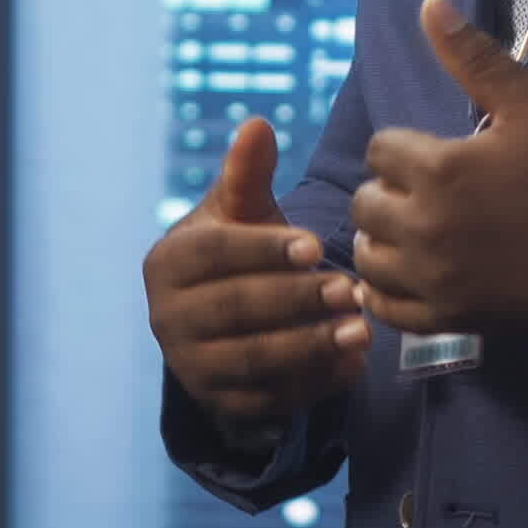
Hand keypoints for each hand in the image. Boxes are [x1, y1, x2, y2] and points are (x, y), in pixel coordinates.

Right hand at [145, 115, 370, 436]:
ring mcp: (191, 366)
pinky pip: (269, 399)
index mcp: (166, 263)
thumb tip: (258, 123)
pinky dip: (313, 385)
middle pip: (234, 308)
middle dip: (296, 299)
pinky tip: (352, 365)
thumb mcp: (239, 212)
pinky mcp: (221, 403)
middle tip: (350, 289)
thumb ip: (248, 173)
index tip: (314, 244)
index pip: (213, 254)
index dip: (264, 249)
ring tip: (361, 329)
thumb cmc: (238, 252)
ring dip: (311, 346)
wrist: (221, 321)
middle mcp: (166, 318)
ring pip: (253, 359)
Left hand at [347, 0, 527, 336]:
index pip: (379, 149)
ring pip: (368, 256)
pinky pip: (386, 310)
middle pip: (364, 202)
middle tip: (428, 192)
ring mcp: (433, 279)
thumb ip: (473, 56)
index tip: (439, 154)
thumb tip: (428, 2)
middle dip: (389, 191)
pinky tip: (409, 274)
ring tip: (419, 231)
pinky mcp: (447, 319)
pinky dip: (388, 292)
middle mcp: (424, 227)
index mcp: (439, 169)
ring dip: (384, 240)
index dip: (405, 147)